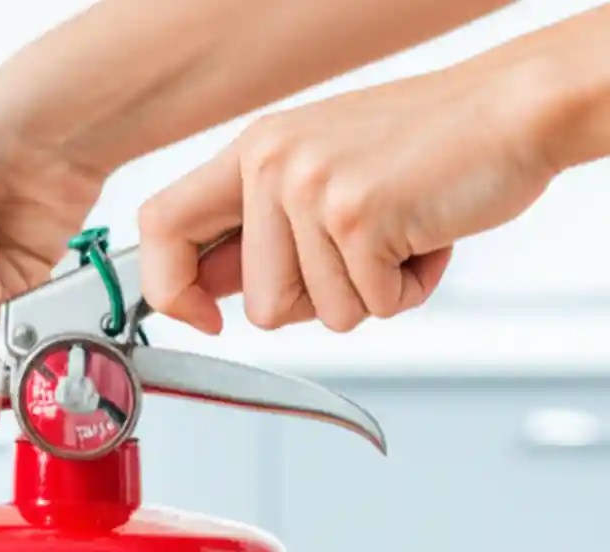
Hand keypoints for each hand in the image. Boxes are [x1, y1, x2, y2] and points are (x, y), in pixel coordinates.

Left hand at [138, 59, 561, 333]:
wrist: (513, 110)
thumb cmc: (425, 147)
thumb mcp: (320, 169)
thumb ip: (262, 228)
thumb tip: (205, 289)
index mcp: (253, 151)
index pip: (161, 224)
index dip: (169, 287)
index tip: (202, 318)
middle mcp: (271, 163)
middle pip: (262, 305)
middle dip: (321, 301)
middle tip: (365, 252)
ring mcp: (310, 187)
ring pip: (322, 313)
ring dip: (373, 292)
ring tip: (401, 233)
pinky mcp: (357, 216)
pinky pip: (373, 306)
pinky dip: (410, 289)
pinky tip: (425, 236)